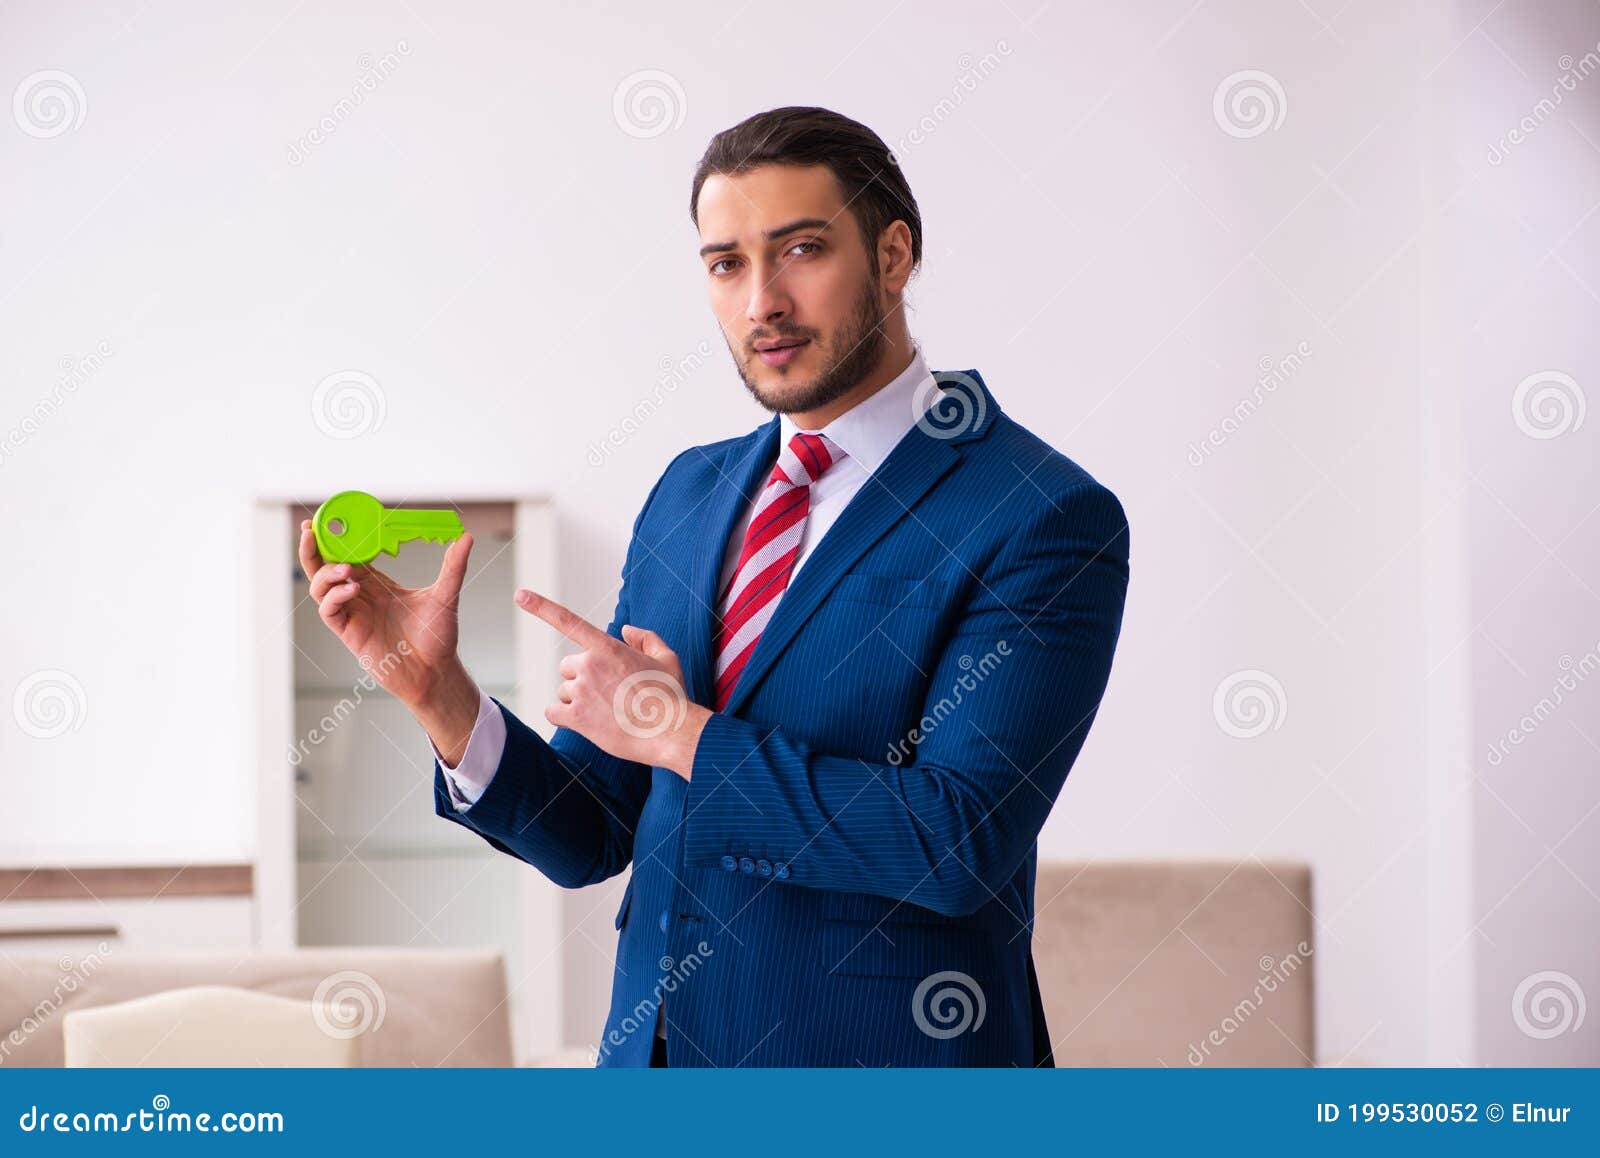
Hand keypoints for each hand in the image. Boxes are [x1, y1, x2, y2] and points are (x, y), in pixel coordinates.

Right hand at [298, 519, 474, 711]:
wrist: (435, 671)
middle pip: (324, 567)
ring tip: (347, 568)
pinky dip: (335, 597)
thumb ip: (453, 567)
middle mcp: (360, 596)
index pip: (348, 554)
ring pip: (320, 587)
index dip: (336, 537)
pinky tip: (353, 589)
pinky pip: (329, 611)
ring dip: (326, 573)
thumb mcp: (446, 596)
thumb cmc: (437, 637)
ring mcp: (353, 614)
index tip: (329, 518)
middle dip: (313, 548)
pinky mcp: (350, 633)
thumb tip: (466, 537)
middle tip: (310, 529)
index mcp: (377, 583)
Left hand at [515, 588, 709, 777]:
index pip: (568, 621)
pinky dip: (563, 716)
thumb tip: (625, 630)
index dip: (541, 607)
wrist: (670, 732)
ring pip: (564, 690)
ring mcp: (580, 691)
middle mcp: (589, 665)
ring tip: (607, 711)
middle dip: (583, 677)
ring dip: (578, 699)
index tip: (520, 595)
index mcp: (608, 647)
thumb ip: (646, 637)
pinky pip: (553, 712)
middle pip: (568, 666)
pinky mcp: (575, 717)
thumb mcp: (667, 658)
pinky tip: (586, 722)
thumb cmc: (671, 695)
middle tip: (610, 692)